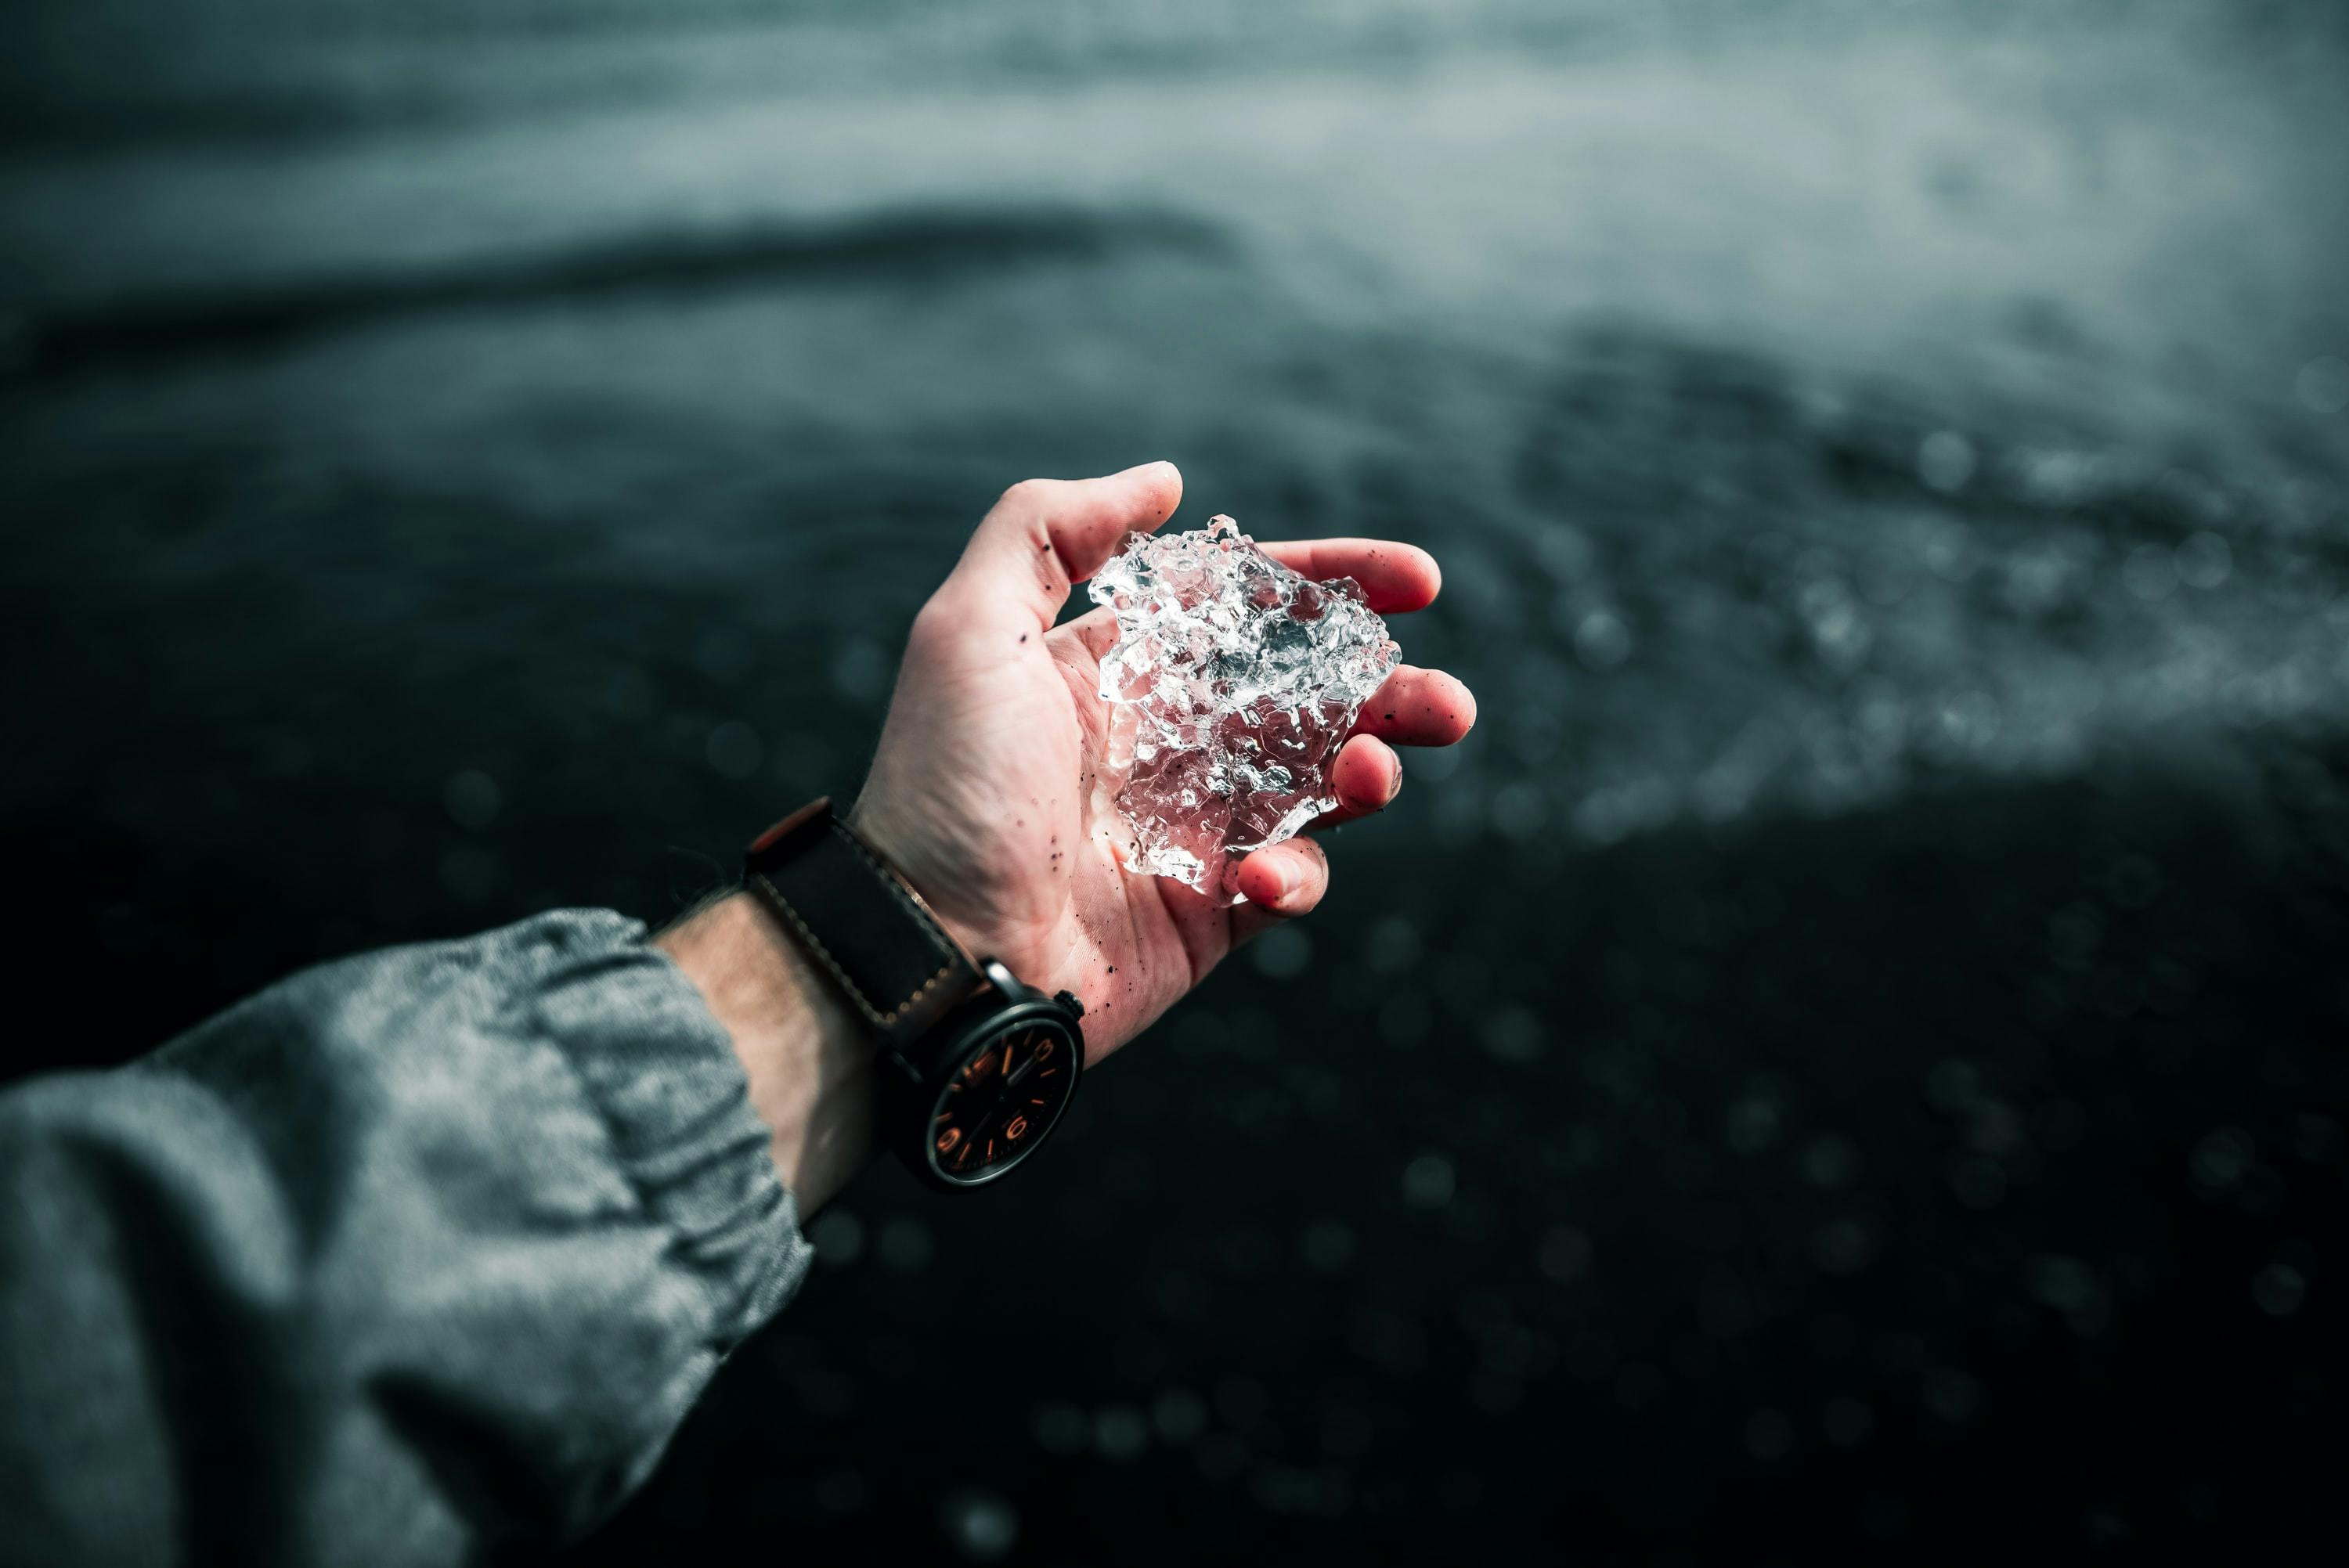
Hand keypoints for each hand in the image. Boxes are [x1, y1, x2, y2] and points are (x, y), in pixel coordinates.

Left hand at [851, 461, 1476, 1059]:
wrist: (932, 954)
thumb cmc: (946, 788)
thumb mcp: (970, 628)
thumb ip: (1052, 529)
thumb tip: (1164, 480)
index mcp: (1116, 671)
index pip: (1246, 608)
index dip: (1333, 582)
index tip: (1417, 581)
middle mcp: (1160, 744)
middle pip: (1306, 697)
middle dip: (1387, 691)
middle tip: (1446, 702)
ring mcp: (1189, 832)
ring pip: (1318, 786)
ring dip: (1369, 773)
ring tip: (1376, 771)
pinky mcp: (1205, 915)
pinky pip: (1288, 881)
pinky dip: (1297, 874)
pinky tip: (1262, 878)